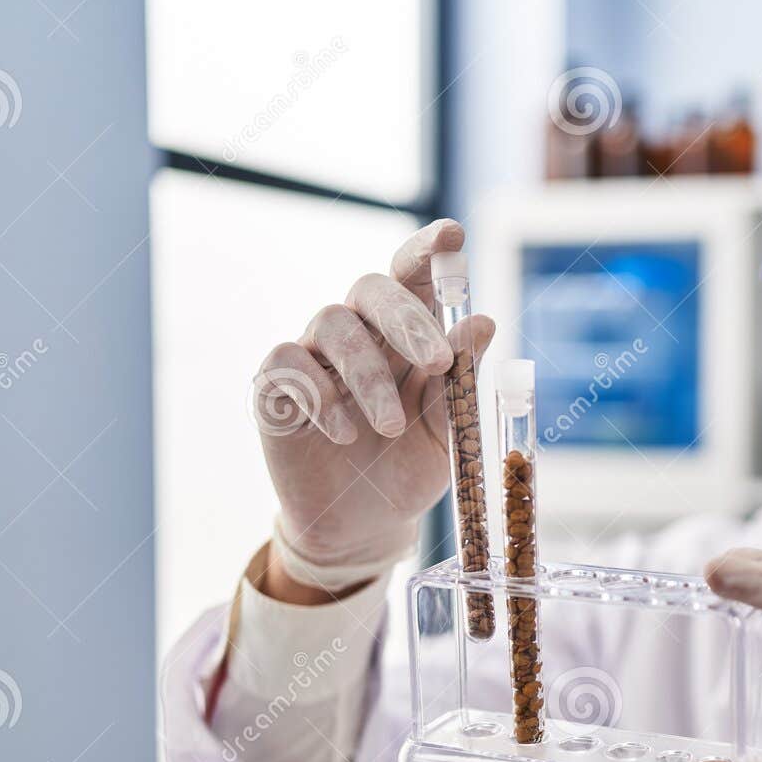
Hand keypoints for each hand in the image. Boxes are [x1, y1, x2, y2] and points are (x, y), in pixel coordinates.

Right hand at [251, 219, 494, 592]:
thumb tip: (484, 322)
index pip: (411, 276)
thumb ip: (459, 383)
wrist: (363, 525)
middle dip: (408, 320)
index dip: (427, 250)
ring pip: (333, 326)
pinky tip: (346, 433)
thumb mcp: (446, 433)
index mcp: (405, 335)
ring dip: (370, 376)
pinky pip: (289, 365)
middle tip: (438, 364)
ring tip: (393, 427)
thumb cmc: (407, 469)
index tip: (453, 236)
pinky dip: (321, 395)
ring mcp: (314, 356)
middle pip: (371, 290)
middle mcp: (359, 334)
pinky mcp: (277, 387)